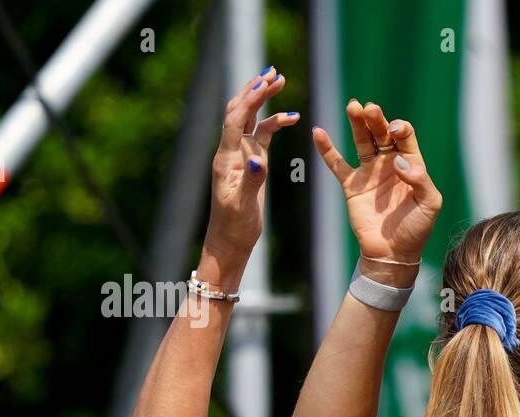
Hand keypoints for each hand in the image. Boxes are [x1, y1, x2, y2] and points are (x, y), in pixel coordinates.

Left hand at [202, 68, 298, 267]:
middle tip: (273, 72)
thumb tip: (258, 159)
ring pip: (250, 119)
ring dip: (264, 100)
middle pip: (240, 110)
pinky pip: (262, 136)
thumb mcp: (244, 206)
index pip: (236, 120)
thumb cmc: (236, 227)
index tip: (266, 83)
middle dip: (255, 89)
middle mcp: (231, 151)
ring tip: (280, 81)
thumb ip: (252, 181)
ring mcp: (241, 156)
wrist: (230, 241)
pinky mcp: (251, 163)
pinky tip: (292, 118)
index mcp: (227, 159)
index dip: (250, 99)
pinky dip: (275, 124)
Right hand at [312, 100, 441, 281]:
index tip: (394, 131)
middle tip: (369, 107)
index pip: (404, 137)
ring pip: (361, 141)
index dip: (399, 129)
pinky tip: (318, 133)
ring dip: (357, 123)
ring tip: (353, 106)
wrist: (393, 253)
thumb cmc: (417, 228)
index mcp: (411, 164)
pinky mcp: (352, 185)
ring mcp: (369, 172)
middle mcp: (389, 163)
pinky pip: (337, 164)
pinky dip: (327, 150)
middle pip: (381, 133)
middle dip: (376, 119)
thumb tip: (399, 161)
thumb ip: (420, 180)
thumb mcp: (429, 204)